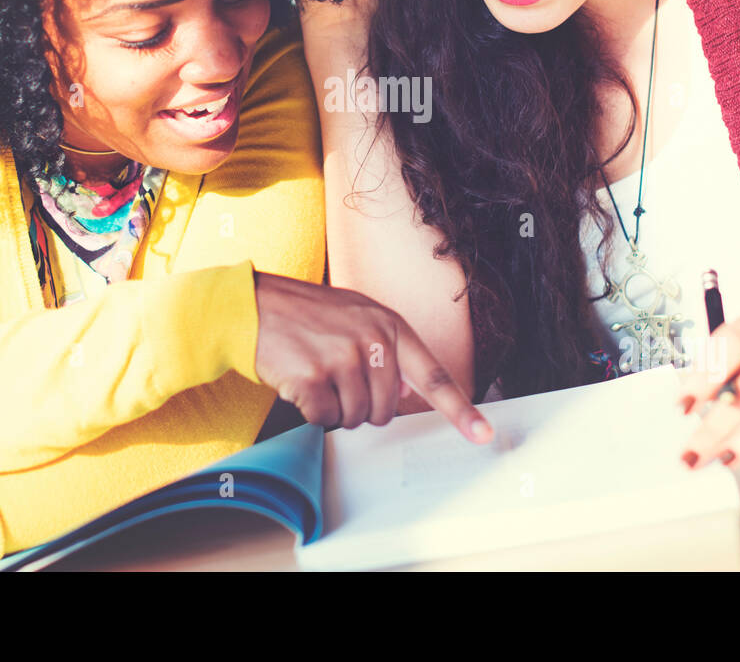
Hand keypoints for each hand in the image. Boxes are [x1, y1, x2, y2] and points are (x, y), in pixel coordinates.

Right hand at [252, 271, 492, 443]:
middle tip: (336, 377)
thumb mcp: (357, 316)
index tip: (483, 435)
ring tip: (316, 374)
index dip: (461, 410)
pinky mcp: (315, 377)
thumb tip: (405, 390)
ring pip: (355, 418)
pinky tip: (300, 380)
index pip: (434, 376)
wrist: (256, 305)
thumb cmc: (307, 314)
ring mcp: (344, 358)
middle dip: (362, 405)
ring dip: (334, 408)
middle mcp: (374, 340)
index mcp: (391, 326)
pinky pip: (325, 419)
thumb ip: (386, 347)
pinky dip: (311, 410)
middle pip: (386, 410)